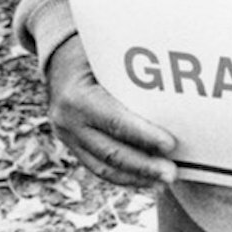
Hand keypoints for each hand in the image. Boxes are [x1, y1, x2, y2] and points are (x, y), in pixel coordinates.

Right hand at [45, 38, 176, 188]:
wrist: (57, 58)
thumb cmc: (91, 49)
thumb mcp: (106, 49)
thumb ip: (131, 65)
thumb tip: (174, 73)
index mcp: (76, 96)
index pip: (114, 122)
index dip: (143, 135)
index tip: (170, 144)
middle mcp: (67, 120)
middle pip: (110, 152)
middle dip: (143, 166)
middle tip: (172, 173)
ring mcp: (67, 136)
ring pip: (103, 166)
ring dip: (136, 177)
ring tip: (164, 182)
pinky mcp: (72, 145)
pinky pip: (97, 167)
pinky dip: (123, 177)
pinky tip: (145, 180)